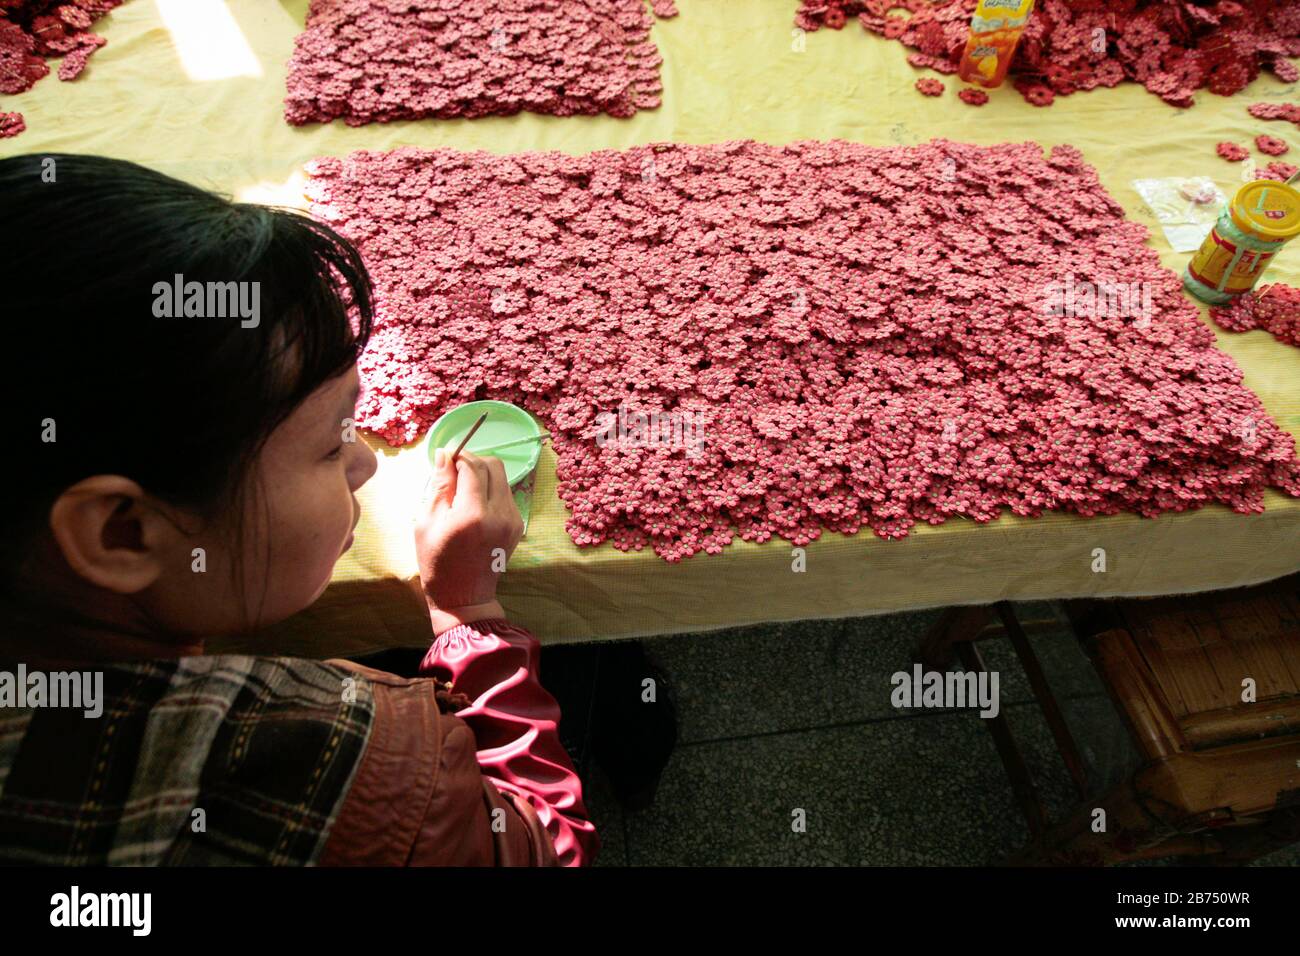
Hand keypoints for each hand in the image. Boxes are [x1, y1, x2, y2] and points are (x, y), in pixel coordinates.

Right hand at [415, 448, 522, 632]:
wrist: (464, 597)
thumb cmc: (437, 562)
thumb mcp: (427, 522)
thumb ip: (439, 486)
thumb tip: (444, 454)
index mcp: (473, 514)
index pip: (472, 466)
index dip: (458, 456)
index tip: (446, 459)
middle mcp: (499, 514)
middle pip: (493, 465)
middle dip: (472, 462)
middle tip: (454, 473)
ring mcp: (513, 519)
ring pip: (502, 477)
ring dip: (482, 476)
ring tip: (463, 492)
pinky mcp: (518, 524)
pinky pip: (506, 493)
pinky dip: (490, 491)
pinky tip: (474, 506)